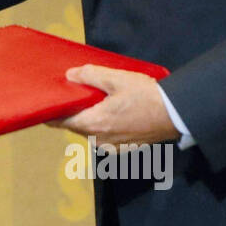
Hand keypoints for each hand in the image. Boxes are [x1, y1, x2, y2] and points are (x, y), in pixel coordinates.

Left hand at [48, 65, 180, 146]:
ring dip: (90, 118)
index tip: (49, 102)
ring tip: (97, 101)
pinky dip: (103, 126)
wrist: (176, 114)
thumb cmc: (147, 96)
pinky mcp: (123, 149)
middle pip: (75, 125)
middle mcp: (98, 140)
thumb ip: (90, 76)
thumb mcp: (117, 79)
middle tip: (77, 94)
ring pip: (90, 131)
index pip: (60, 121)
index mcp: (93, 124)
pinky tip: (113, 112)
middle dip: (73, 111)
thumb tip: (69, 76)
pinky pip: (104, 137)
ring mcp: (111, 147)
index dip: (52, 111)